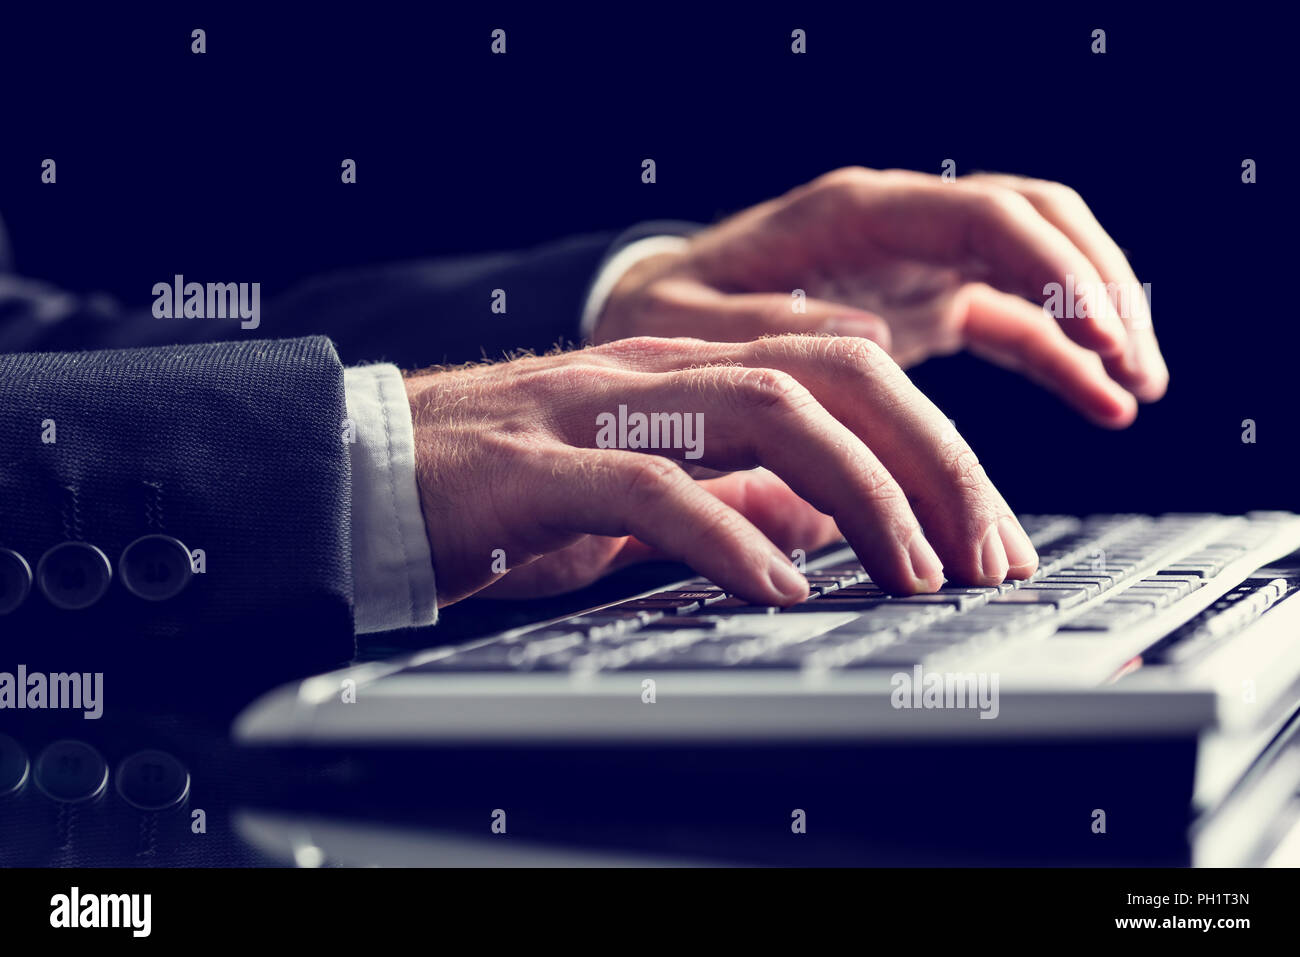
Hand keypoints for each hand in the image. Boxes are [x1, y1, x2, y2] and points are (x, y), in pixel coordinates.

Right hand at [403, 335, 1036, 607]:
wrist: (363, 475)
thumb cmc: (503, 491)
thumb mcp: (641, 492)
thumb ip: (729, 497)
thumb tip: (821, 528)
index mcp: (690, 373)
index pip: (848, 377)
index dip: (935, 451)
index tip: (988, 537)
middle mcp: (660, 372)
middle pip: (835, 377)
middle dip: (932, 464)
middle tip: (987, 556)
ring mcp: (599, 408)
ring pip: (766, 410)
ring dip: (862, 493)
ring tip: (917, 572)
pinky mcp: (536, 467)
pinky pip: (651, 486)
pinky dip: (727, 534)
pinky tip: (781, 586)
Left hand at [595, 167, 1165, 427]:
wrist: (650, 315)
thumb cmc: (663, 314)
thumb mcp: (689, 325)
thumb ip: (768, 327)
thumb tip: (870, 336)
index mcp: (852, 214)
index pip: (983, 215)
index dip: (1054, 266)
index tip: (1101, 332)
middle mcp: (897, 226)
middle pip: (1032, 223)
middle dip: (1096, 284)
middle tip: (1136, 362)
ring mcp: (915, 264)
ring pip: (1035, 266)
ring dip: (1093, 318)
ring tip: (1137, 386)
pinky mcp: (919, 305)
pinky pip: (1009, 318)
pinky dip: (1057, 355)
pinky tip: (1098, 399)